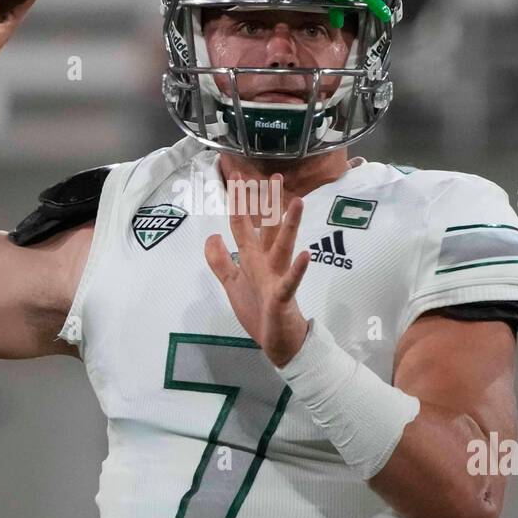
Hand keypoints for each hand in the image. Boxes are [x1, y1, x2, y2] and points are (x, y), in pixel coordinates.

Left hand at [205, 175, 311, 366]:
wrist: (278, 342)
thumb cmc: (258, 311)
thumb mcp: (232, 284)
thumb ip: (220, 261)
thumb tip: (211, 235)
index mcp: (254, 258)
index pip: (244, 224)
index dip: (238, 201)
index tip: (237, 175)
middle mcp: (267, 262)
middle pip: (267, 227)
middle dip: (269, 202)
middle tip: (276, 175)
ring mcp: (277, 277)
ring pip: (283, 246)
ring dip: (290, 225)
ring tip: (298, 202)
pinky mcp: (283, 297)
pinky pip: (290, 281)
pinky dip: (297, 269)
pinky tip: (306, 255)